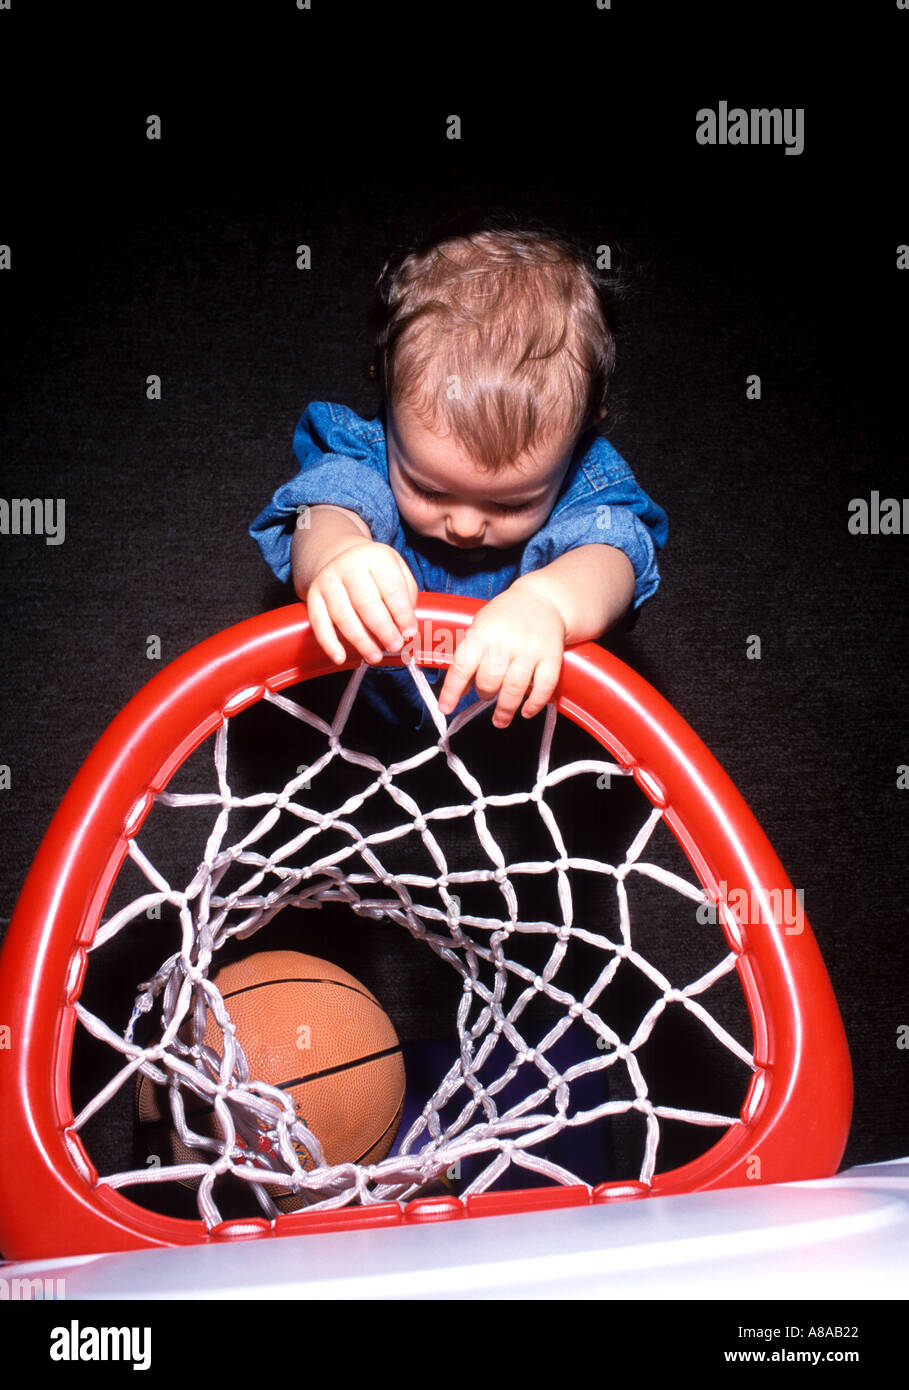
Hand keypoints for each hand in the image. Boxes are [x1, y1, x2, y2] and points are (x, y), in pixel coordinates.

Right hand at [306, 539, 417, 665]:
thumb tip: (407, 630)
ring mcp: (328, 581)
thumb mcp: (398, 572)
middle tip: (395, 646)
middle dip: (383, 630)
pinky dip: (329, 644)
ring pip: (343, 616)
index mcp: (376, 558)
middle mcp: (349, 566)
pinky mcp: (313, 596)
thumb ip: (407, 598)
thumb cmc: (375, 572)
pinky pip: (319, 623)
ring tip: (375, 656)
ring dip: (361, 641)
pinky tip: (340, 658)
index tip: (409, 633)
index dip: (402, 614)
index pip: (392, 589)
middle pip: (366, 603)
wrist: (341, 558)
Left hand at [437, 583, 565, 726]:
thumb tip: (461, 689)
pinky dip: (534, 705)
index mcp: (482, 634)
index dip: (451, 692)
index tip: (446, 708)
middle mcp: (505, 642)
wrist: (543, 599)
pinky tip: (526, 711)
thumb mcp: (480, 627)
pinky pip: (543, 688)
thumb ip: (469, 656)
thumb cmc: (506, 616)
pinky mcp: (551, 657)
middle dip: (484, 694)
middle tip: (487, 694)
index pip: (462, 667)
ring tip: (500, 719)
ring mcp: (529, 650)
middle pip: (489, 682)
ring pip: (514, 690)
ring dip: (505, 710)